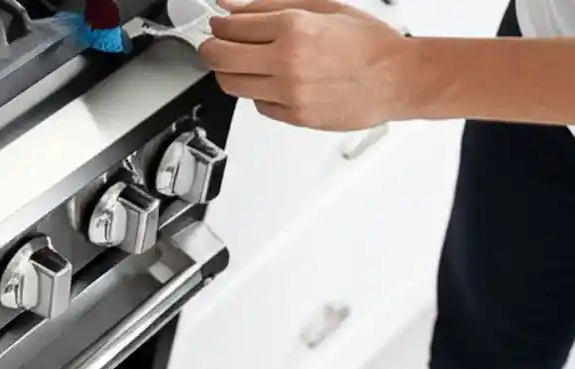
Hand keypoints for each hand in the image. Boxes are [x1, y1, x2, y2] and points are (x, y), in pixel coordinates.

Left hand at [199, 0, 419, 129]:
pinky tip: (272, 81)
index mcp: (294, 28)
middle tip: (215, 45)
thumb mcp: (322, 7)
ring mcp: (289, 93)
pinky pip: (257, 104)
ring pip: (232, 85)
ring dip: (228, 72)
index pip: (231, 27)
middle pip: (221, 58)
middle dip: (211, 49)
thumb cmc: (369, 43)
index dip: (219, 25)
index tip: (219, 25)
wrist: (398, 78)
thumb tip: (231, 5)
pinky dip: (257, 92)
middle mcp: (287, 62)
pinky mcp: (294, 116)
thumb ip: (270, 5)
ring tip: (243, 63)